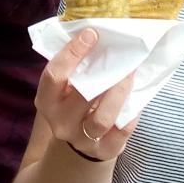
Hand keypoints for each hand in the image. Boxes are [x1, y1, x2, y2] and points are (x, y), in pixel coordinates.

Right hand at [33, 27, 136, 162]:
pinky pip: (121, 132)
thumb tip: (96, 32)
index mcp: (47, 100)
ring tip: (131, 74)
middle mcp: (60, 122)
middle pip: (80, 96)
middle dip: (104, 73)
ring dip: (119, 94)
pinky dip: (132, 113)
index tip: (92, 34)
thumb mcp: (65, 88)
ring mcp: (82, 139)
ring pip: (102, 118)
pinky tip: (136, 97)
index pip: (54, 75)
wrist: (79, 144)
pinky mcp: (104, 150)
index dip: (72, 53)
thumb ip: (75, 67)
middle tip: (122, 55)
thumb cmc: (74, 103)